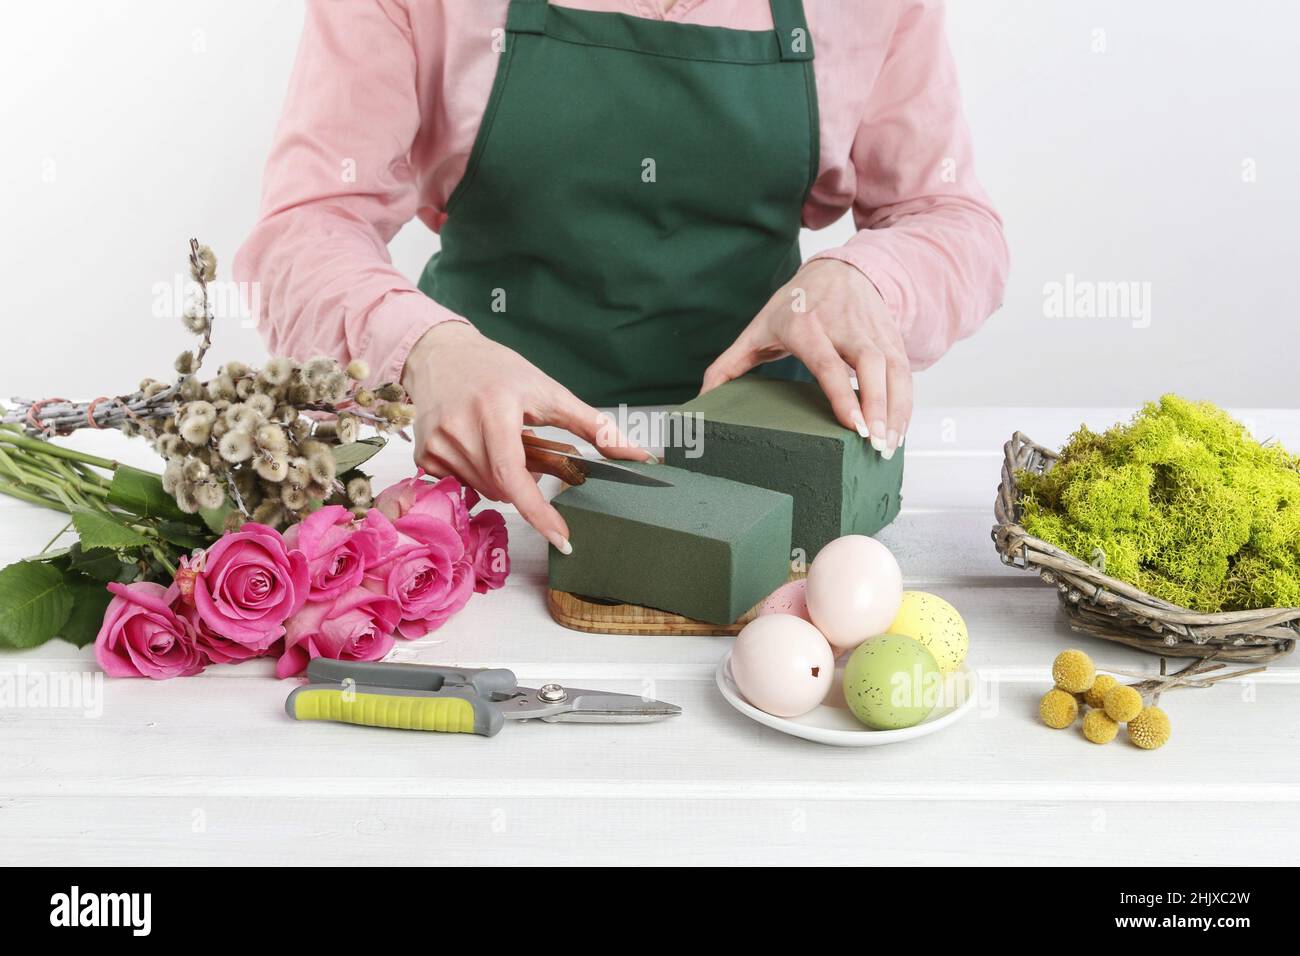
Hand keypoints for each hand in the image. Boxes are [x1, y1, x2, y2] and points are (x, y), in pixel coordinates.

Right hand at [401, 322, 652, 552]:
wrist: (441, 354)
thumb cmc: (498, 370)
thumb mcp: (548, 391)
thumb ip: (593, 426)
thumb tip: (636, 454)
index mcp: (494, 410)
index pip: (515, 475)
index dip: (539, 512)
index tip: (563, 538)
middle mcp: (459, 428)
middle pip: (504, 488)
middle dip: (524, 481)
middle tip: (526, 447)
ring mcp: (437, 444)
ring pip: (486, 491)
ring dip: (502, 479)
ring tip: (499, 441)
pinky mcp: (424, 455)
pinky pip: (463, 486)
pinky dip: (479, 475)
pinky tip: (476, 445)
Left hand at [702, 259, 910, 456]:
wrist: (838, 269)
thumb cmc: (795, 304)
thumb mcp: (758, 330)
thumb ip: (728, 365)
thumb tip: (703, 398)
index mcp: (805, 325)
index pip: (828, 362)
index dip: (842, 393)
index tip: (852, 423)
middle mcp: (843, 325)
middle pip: (868, 365)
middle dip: (877, 405)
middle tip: (875, 442)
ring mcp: (871, 331)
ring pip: (892, 369)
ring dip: (896, 409)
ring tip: (888, 445)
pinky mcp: (891, 337)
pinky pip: (904, 371)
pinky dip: (904, 403)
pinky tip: (898, 430)